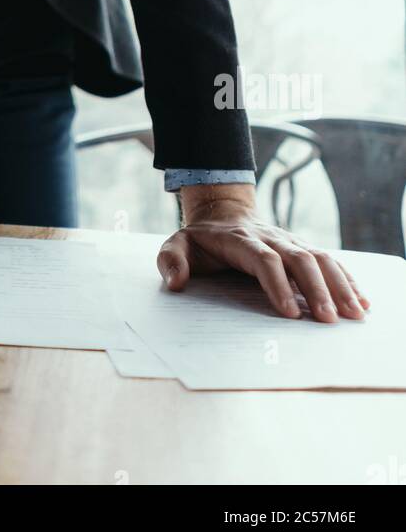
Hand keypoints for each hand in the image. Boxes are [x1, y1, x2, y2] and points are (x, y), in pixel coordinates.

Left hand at [158, 196, 370, 322]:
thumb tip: (176, 282)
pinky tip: (360, 300)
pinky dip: (346, 279)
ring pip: (319, 257)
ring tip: (353, 314)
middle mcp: (270, 238)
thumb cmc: (200, 239)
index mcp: (240, 240)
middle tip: (328, 320)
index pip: (264, 259)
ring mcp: (288, 241)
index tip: (290, 313)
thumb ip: (171, 261)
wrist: (222, 211)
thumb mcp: (176, 245)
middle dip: (316, 289)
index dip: (278, 284)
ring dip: (338, 285)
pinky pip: (328, 260)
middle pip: (299, 259)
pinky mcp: (300, 247)